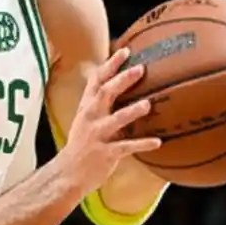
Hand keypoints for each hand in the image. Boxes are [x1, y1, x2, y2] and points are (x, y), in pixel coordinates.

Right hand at [62, 47, 162, 193]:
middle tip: (140, 69)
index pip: (97, 80)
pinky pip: (126, 147)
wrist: (68, 174)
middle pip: (105, 94)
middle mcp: (91, 118)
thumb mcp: (84, 119)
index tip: (125, 50)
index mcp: (87, 108)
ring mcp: (97, 136)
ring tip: (147, 104)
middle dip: (122, 80)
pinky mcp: (106, 153)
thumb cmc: (81, 145)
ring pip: (115, 120)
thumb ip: (97, 102)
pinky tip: (158, 142)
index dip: (110, 64)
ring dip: (132, 111)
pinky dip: (142, 144)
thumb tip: (109, 82)